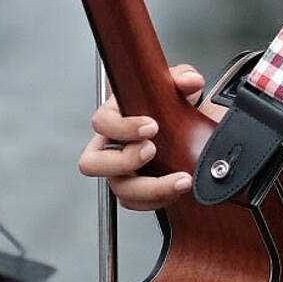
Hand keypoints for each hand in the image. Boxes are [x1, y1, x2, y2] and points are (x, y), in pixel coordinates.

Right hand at [78, 64, 223, 210]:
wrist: (185, 128)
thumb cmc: (169, 105)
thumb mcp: (177, 85)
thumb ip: (183, 78)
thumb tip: (190, 81)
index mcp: (114, 116)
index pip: (102, 122)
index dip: (123, 127)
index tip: (151, 126)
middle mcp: (110, 146)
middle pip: (92, 163)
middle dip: (123, 161)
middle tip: (151, 151)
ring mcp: (120, 171)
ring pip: (118, 188)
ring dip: (150, 188)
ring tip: (180, 180)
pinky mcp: (134, 190)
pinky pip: (135, 203)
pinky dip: (157, 201)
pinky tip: (177, 191)